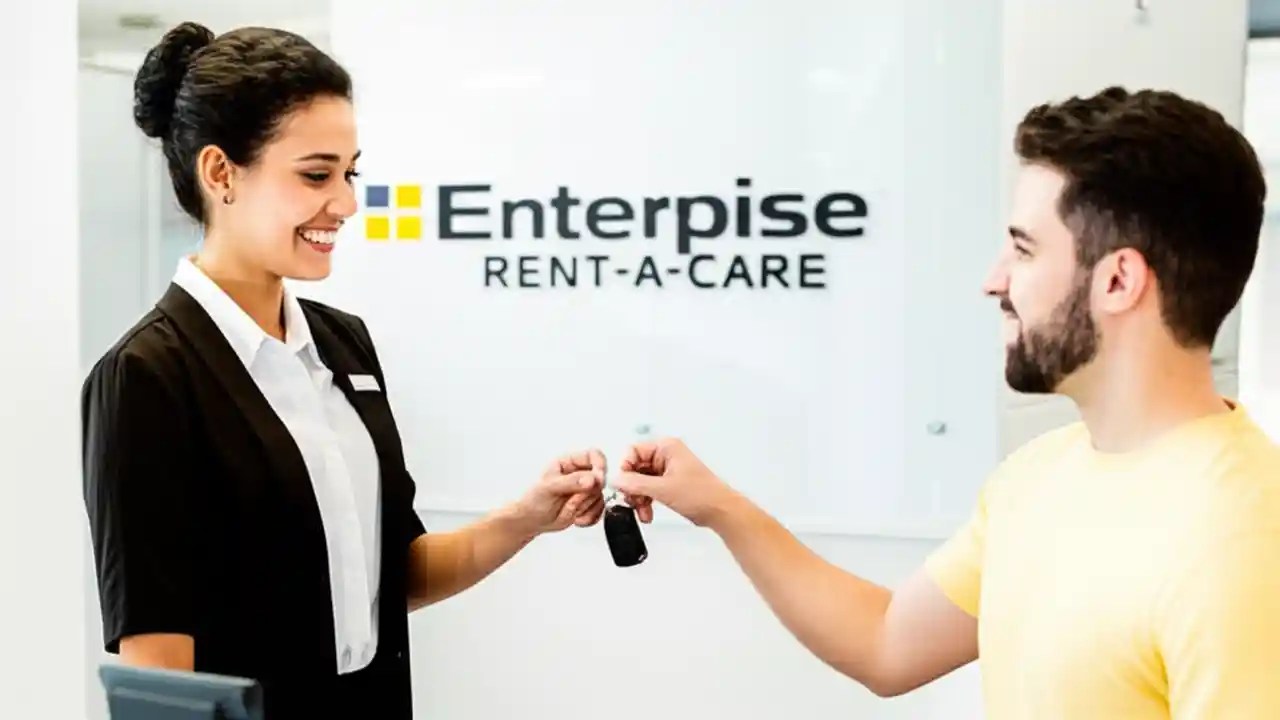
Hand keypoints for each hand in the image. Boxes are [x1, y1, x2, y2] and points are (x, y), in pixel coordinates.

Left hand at [511, 449, 606, 535]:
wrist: (531, 520)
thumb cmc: (533, 499)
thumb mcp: (549, 487)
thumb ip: (571, 482)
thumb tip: (591, 479)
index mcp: (569, 462)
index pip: (593, 455)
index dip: (599, 465)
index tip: (598, 479)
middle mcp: (580, 474)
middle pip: (599, 479)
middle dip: (588, 493)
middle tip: (573, 499)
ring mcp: (585, 490)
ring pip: (600, 496)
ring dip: (586, 506)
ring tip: (569, 508)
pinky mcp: (588, 504)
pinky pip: (599, 510)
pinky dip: (589, 517)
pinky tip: (575, 517)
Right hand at [612, 438, 737, 527]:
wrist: (720, 511)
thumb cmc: (703, 494)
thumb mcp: (663, 489)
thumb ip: (636, 484)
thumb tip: (617, 480)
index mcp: (667, 447)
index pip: (634, 451)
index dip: (626, 468)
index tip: (624, 484)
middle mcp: (666, 455)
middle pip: (635, 467)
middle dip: (632, 487)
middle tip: (632, 500)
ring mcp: (667, 470)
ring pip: (640, 481)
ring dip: (638, 497)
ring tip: (642, 511)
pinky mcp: (669, 484)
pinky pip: (649, 489)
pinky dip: (646, 501)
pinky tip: (647, 513)